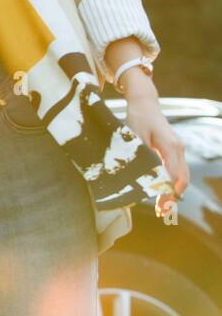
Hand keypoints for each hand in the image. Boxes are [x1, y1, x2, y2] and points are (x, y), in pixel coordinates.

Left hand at [123, 87, 188, 219]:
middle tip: (162, 212)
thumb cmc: (138, 118)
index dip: (167, 192)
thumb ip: (140, 156)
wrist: (145, 103)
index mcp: (170, 146)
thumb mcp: (134, 136)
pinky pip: (178, 170)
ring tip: (163, 206)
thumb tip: (142, 176)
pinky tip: (163, 191)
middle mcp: (178, 149)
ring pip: (182, 175)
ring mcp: (178, 149)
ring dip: (174, 191)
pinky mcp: (174, 150)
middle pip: (181, 178)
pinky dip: (173, 182)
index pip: (172, 175)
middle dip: (172, 196)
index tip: (161, 205)